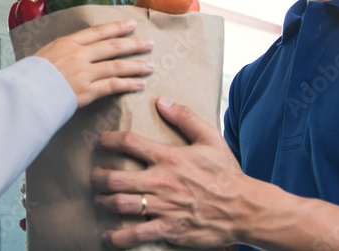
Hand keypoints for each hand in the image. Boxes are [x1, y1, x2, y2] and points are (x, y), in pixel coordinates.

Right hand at [35, 20, 153, 107]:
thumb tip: (76, 48)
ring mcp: (84, 73)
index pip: (98, 31)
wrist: (23, 94)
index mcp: (68, 42)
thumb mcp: (46, 53)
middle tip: (149, 43)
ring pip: (117, 66)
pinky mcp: (87, 91)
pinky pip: (112, 86)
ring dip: (136, 65)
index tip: (131, 24)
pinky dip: (128, 84)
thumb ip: (64, 49)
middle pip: (112, 46)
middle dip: (133, 44)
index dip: (117, 27)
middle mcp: (78, 55)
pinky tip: (139, 84)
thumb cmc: (31, 75)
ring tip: (150, 66)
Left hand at [91, 97, 249, 247]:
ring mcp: (164, 206)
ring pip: (121, 204)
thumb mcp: (210, 138)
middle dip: (99, 177)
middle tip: (94, 177)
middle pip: (117, 177)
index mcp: (169, 157)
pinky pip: (137, 234)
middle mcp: (161, 181)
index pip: (129, 143)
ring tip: (98, 200)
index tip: (98, 141)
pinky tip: (108, 237)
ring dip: (104, 202)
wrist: (245, 208)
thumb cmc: (227, 173)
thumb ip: (185, 117)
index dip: (108, 140)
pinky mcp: (169, 229)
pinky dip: (118, 237)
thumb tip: (161, 101)